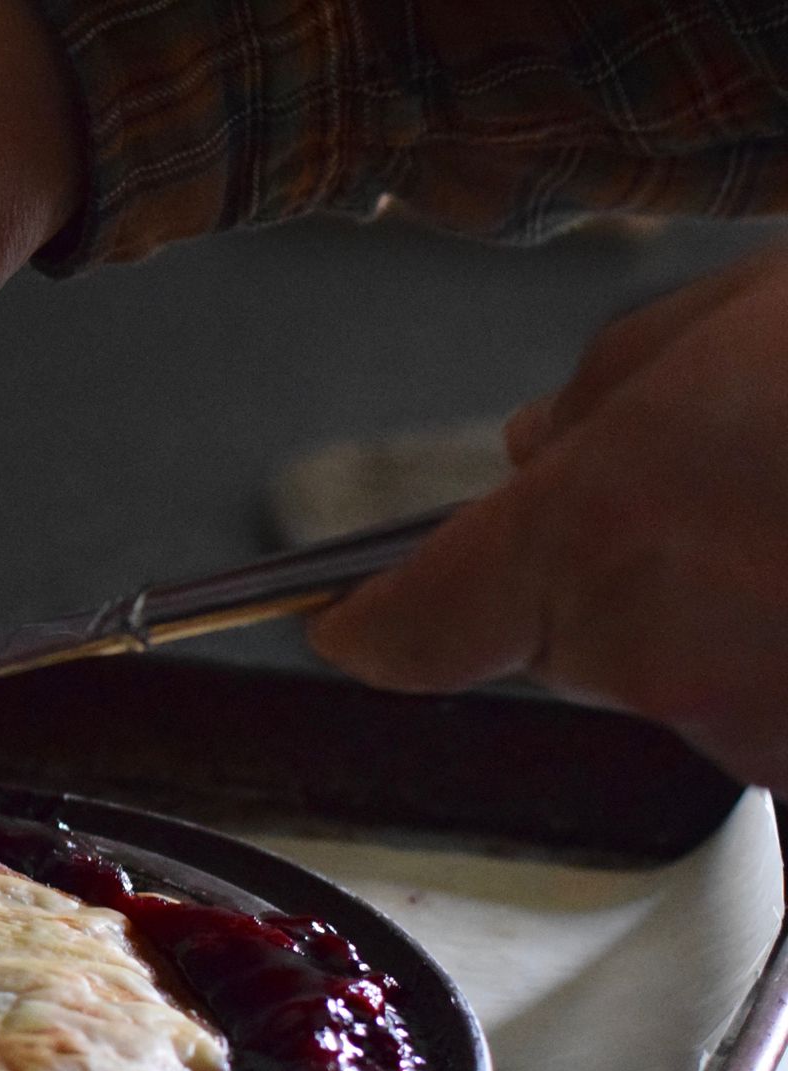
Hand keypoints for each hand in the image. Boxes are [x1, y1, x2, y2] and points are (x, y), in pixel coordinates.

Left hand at [310, 245, 787, 789]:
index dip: (376, 625)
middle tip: (746, 481)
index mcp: (590, 535)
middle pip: (581, 638)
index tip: (348, 628)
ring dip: (744, 613)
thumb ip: (610, 392)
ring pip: (698, 679)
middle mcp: (656, 656)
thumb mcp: (733, 318)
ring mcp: (764, 729)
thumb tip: (541, 447)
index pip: (422, 622)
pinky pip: (787, 720)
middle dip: (632, 568)